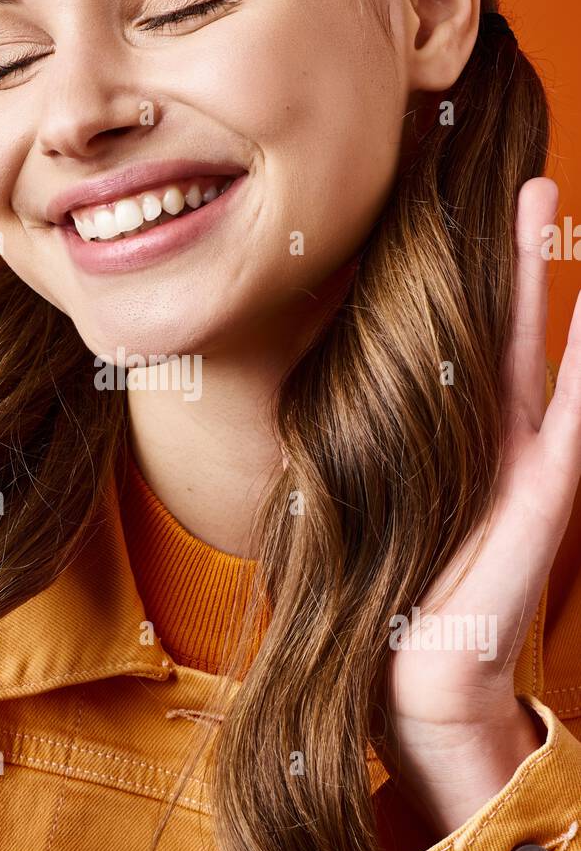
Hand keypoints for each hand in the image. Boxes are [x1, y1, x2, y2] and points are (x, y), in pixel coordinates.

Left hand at [385, 177, 580, 834]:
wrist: (416, 671)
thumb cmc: (388, 591)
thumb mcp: (363, 504)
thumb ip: (356, 451)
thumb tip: (297, 400)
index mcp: (450, 438)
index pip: (456, 345)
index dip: (454, 285)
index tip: (440, 220)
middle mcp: (494, 437)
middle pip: (502, 325)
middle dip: (507, 254)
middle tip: (515, 179)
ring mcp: (526, 456)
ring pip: (536, 345)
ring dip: (537, 274)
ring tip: (541, 199)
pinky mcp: (547, 487)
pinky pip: (571, 408)